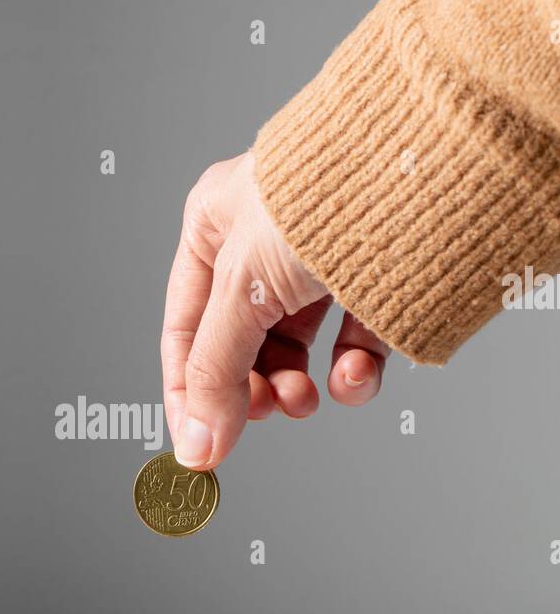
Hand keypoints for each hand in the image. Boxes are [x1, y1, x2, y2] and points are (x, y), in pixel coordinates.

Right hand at [161, 152, 388, 469]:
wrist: (427, 166)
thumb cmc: (321, 195)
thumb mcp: (243, 286)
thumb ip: (215, 373)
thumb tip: (196, 446)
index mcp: (214, 228)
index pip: (186, 329)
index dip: (188, 392)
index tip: (198, 448)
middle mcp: (264, 245)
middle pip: (241, 347)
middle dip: (253, 390)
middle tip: (264, 415)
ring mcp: (321, 265)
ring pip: (297, 353)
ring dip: (298, 388)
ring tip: (307, 399)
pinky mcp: (378, 283)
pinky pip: (355, 344)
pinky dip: (353, 372)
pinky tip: (356, 374)